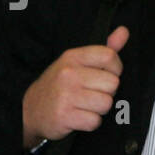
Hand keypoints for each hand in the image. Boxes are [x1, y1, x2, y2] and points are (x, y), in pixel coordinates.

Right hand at [22, 25, 128, 146]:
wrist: (30, 110)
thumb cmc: (59, 86)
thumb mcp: (76, 63)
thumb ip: (104, 48)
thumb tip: (124, 31)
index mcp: (73, 57)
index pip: (109, 56)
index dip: (115, 70)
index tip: (104, 76)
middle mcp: (68, 73)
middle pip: (112, 84)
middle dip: (106, 93)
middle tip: (90, 94)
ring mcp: (66, 95)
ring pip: (106, 104)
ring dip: (98, 109)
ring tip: (84, 106)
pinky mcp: (64, 115)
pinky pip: (94, 121)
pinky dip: (89, 123)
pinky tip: (78, 117)